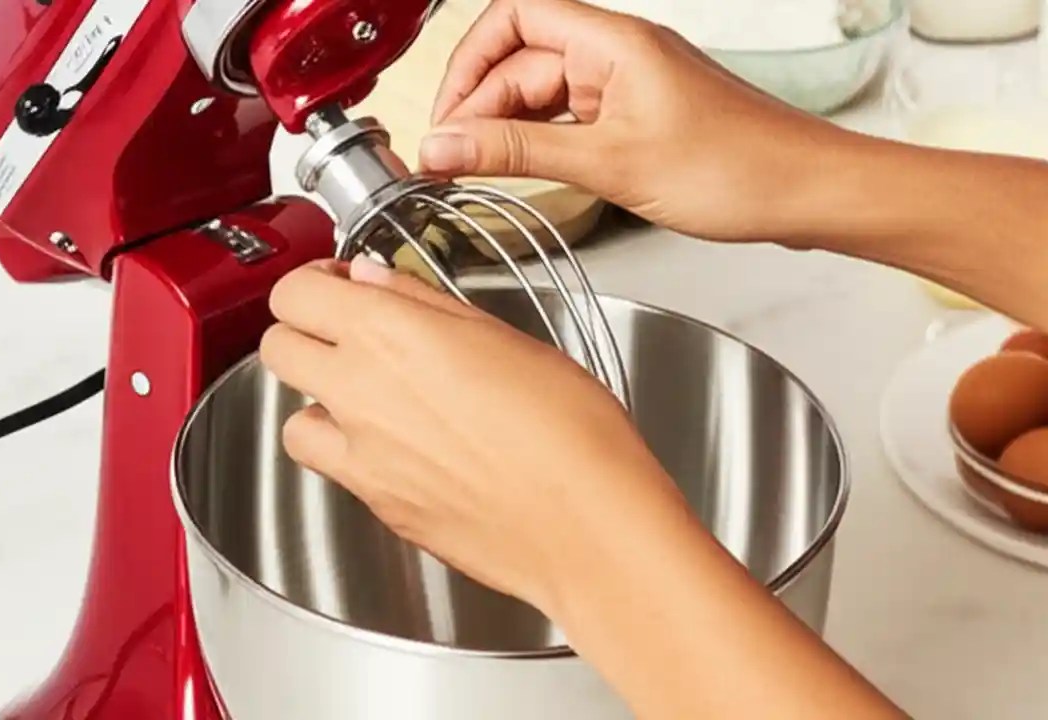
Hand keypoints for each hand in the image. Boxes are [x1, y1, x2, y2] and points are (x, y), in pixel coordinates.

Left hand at [261, 259, 905, 718]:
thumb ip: (422, 303)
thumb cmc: (568, 429)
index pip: (294, 292)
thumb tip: (375, 281)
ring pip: (289, 414)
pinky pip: (328, 466)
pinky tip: (387, 444)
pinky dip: (341, 451)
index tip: (339, 284)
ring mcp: (358, 453)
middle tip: (344, 331)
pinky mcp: (372, 502)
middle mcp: (358, 390)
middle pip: (275, 346)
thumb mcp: (504, 335)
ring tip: (363, 395)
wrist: (584, 524)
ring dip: (315, 399)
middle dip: (303, 331)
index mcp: (389, 332)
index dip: (312, 283)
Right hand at [419, 0, 854, 244]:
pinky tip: (526, 171)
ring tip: (475, 171)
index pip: (513, 19)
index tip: (445, 116)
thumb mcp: (608, 162)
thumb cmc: (738, 168)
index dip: (468, 63)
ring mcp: (630, 86)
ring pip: (545, 93)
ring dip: (507, 128)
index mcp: (613, 42)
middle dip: (480, 107)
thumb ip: (516, 153)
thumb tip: (445, 147)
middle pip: (523, 61)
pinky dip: (541, 142)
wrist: (807, 193)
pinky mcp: (641, 118)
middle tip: (450, 160)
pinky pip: (573, 119)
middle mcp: (619, 55)